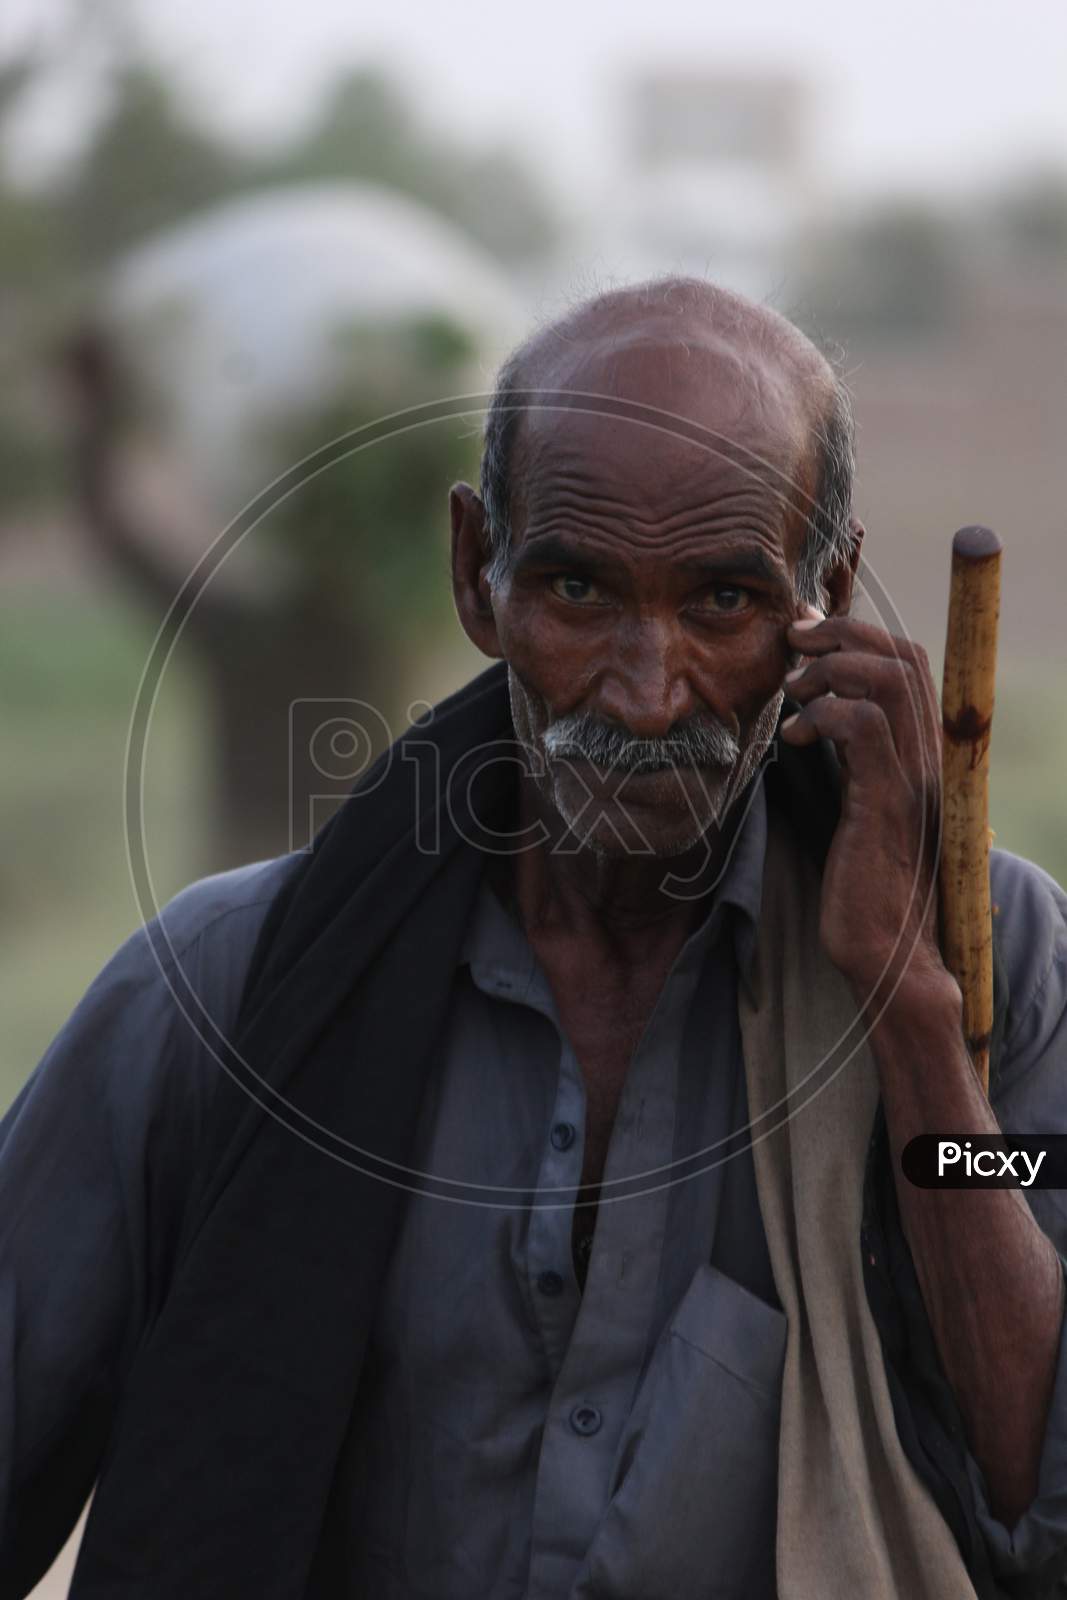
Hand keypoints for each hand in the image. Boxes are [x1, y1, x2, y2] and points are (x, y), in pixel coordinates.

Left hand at [780, 615, 950, 1004]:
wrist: (888, 951)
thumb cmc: (864, 883)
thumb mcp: (857, 804)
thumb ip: (848, 756)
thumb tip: (815, 710)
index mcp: (922, 753)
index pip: (909, 662)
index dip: (857, 632)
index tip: (804, 630)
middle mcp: (929, 757)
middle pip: (903, 656)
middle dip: (841, 633)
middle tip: (791, 645)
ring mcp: (913, 777)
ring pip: (888, 678)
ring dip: (830, 668)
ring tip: (793, 692)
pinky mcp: (887, 802)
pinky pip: (865, 727)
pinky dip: (824, 715)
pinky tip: (795, 736)